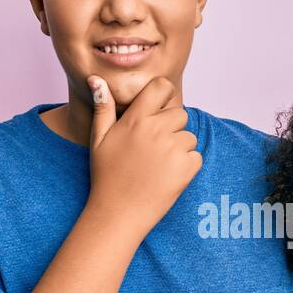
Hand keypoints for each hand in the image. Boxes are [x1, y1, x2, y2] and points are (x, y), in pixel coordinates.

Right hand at [85, 75, 201, 237]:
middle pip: (180, 114)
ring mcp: (173, 149)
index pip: (161, 86)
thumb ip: (103, 107)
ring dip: (179, 149)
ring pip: (189, 137)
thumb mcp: (99, 139)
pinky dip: (187, 166)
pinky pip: (196, 157)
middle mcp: (156, 130)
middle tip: (153, 150)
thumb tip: (95, 78)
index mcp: (136, 119)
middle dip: (171, 128)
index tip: (158, 111)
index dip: (163, 97)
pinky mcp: (186, 168)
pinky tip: (167, 176)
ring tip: (158, 166)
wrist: (118, 213)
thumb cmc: (106, 176)